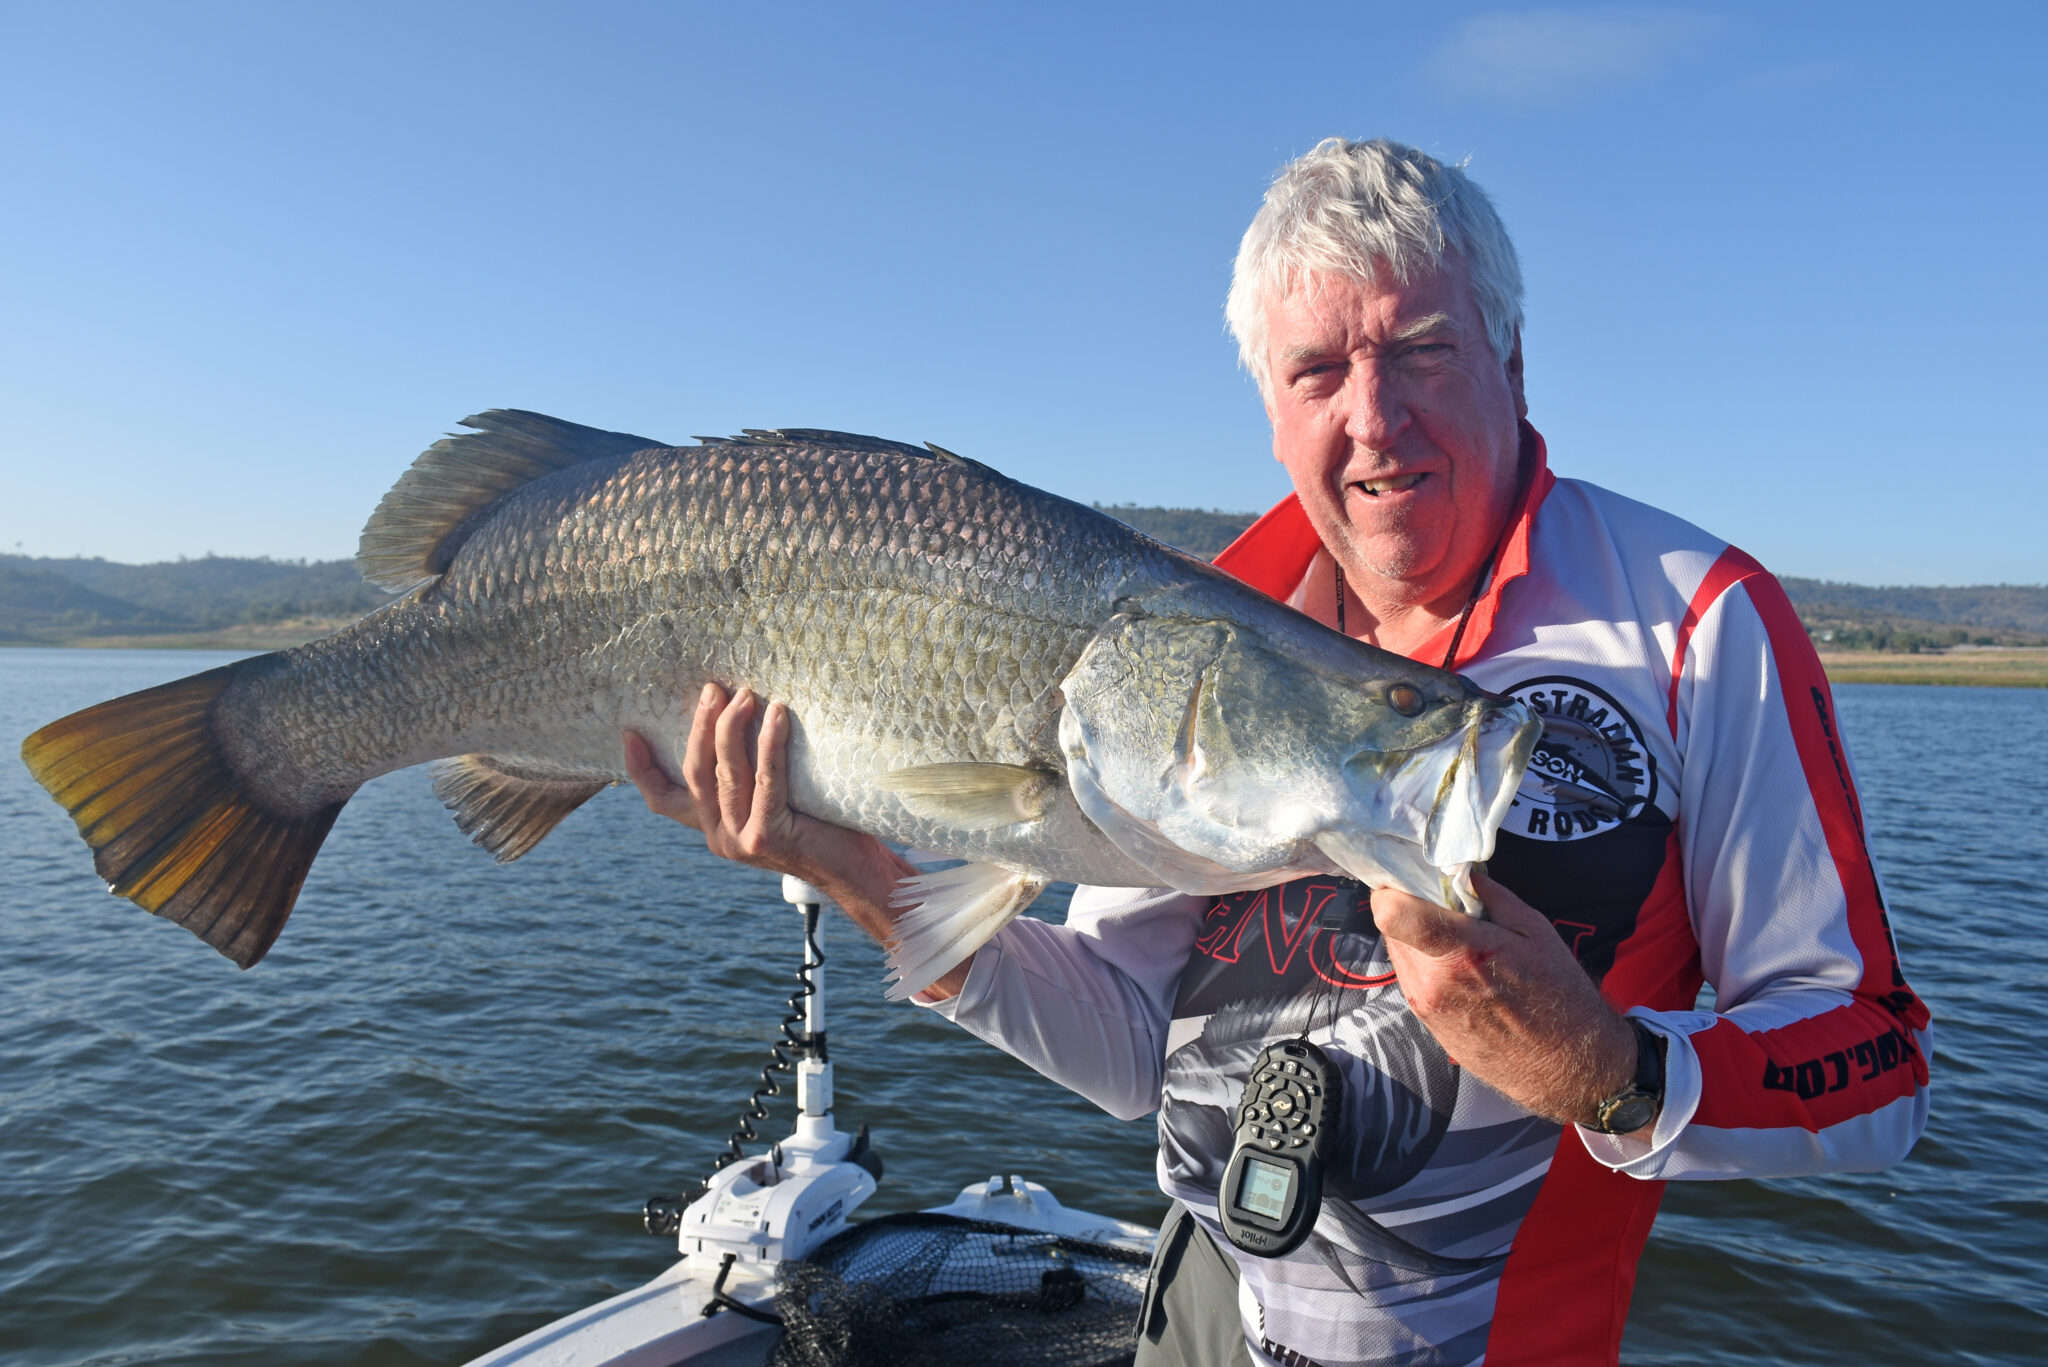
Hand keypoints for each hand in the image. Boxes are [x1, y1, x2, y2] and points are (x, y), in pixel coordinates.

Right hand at [622, 683, 969, 998]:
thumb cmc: (824, 828)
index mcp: (715, 830)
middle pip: (694, 773)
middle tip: (714, 689)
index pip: (664, 800)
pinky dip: (769, 744)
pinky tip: (778, 715)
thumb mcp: (777, 801)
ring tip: (744, 694)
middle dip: (700, 727)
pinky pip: (766, 780)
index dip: (641, 768)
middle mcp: (721, 838)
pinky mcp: (769, 838)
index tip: (629, 732)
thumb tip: (743, 713)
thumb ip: (753, 778)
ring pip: (725, 774)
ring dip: (732, 729)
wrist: (858, 874)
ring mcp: (742, 841)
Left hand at [1370, 873, 1645, 1133]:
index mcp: (1463, 952)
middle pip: (1390, 926)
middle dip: (1410, 909)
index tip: (1410, 880)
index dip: (1392, 889)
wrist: (1568, 1067)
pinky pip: (1410, 977)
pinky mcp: (1426, 1023)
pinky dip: (1423, 964)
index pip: (1392, 912)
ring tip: (1455, 940)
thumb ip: (1492, 896)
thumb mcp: (1536, 932)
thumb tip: (1461, 871)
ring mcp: (1426, 1005)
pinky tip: (1458, 969)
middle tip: (1441, 906)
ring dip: (1415, 937)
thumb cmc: (1561, 998)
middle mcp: (1434, 980)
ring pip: (1397, 951)